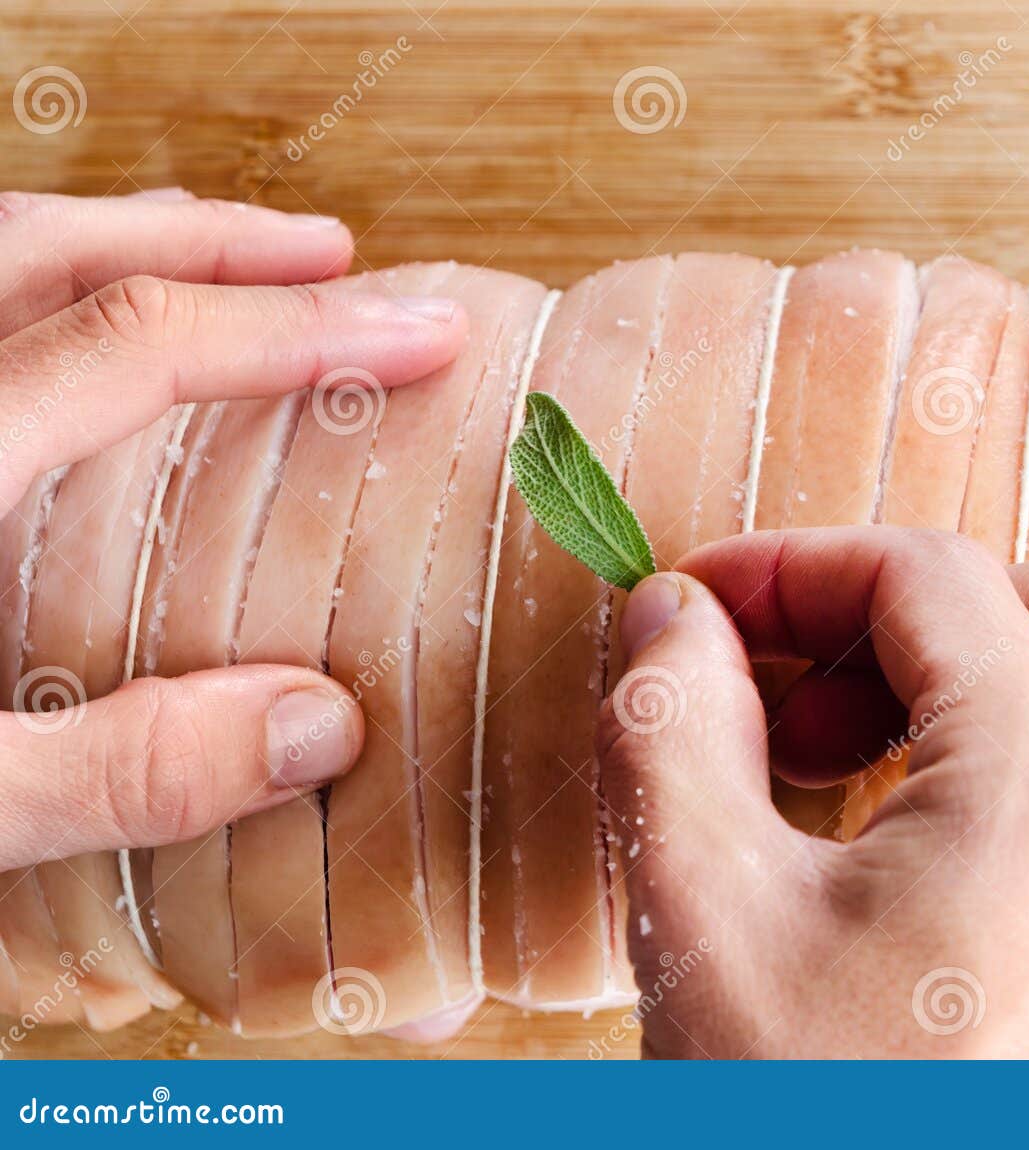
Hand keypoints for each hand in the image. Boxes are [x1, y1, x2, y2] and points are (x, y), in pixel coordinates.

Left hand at [0, 189, 466, 868]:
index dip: (293, 327)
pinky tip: (56, 352)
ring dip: (116, 241)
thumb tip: (319, 726)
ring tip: (220, 256)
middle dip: (215, 240)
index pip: (136, 343)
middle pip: (51, 250)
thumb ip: (108, 770)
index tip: (417, 327)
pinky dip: (22, 295)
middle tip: (338, 255)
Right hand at [596, 528, 1028, 1057]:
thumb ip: (671, 729)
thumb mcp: (704, 927)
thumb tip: (673, 616)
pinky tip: (948, 891)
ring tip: (866, 798)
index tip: (705, 612)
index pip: (931, 575)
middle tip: (817, 702)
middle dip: (933, 616)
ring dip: (998, 702)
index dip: (796, 566)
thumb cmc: (819, 1128)